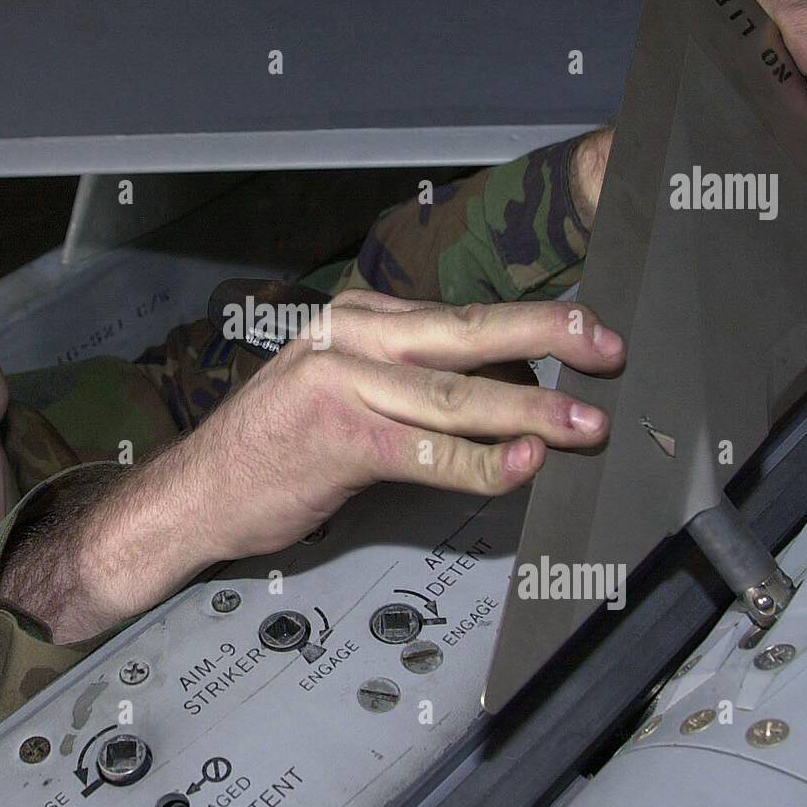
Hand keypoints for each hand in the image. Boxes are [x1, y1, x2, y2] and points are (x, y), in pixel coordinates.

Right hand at [10, 273, 625, 642]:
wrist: (197, 491)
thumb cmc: (275, 444)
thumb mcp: (341, 387)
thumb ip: (411, 380)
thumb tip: (503, 392)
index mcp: (357, 317)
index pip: (460, 315)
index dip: (531, 325)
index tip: (585, 332)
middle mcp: (351, 338)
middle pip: (468, 332)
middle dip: (549, 340)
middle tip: (610, 350)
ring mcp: (341, 384)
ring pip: (458, 394)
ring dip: (533, 412)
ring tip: (587, 425)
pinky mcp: (339, 438)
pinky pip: (429, 452)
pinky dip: (484, 462)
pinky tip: (524, 464)